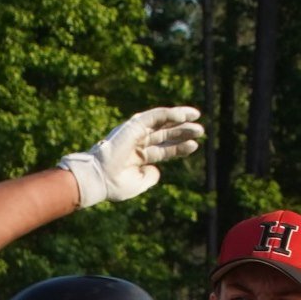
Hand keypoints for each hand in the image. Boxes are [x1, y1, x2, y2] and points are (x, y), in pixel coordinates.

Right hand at [61, 106, 204, 208]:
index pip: (163, 150)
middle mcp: (137, 143)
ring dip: (180, 119)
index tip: (194, 146)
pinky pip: (155, 116)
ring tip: (197, 118)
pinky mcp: (133, 126)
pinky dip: (169, 114)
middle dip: (182, 132)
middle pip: (165, 135)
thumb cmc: (115, 185)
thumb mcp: (138, 183)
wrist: (100, 179)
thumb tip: (157, 170)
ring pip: (162, 123)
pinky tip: (183, 116)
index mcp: (138, 157)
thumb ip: (150, 177)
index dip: (178, 148)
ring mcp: (135, 133)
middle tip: (200, 130)